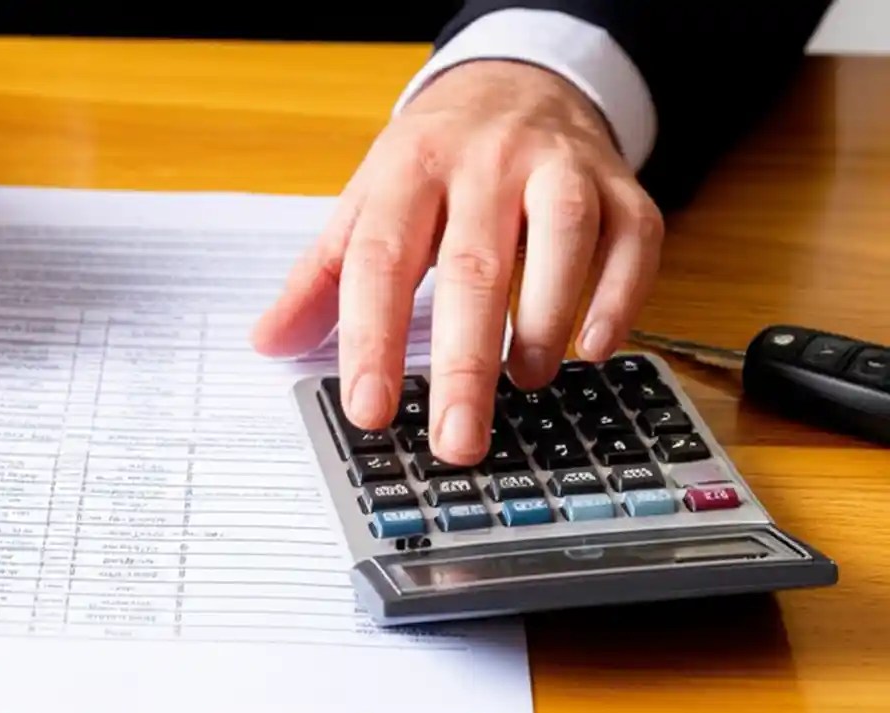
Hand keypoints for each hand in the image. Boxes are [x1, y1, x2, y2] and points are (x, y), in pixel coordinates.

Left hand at [252, 60, 663, 465]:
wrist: (516, 81)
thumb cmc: (434, 160)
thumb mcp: (367, 203)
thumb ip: (320, 277)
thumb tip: (269, 342)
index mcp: (408, 169)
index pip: (382, 259)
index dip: (373, 338)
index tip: (370, 409)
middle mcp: (485, 162)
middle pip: (473, 264)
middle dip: (465, 362)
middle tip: (457, 440)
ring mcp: (559, 167)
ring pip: (562, 237)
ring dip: (546, 319)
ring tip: (525, 381)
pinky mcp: (621, 184)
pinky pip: (633, 237)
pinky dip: (619, 296)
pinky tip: (594, 349)